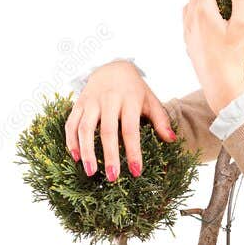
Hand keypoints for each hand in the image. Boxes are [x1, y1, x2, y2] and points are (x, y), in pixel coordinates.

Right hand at [64, 59, 176, 181]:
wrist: (112, 66)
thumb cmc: (134, 89)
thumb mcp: (150, 100)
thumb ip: (161, 120)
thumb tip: (172, 140)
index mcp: (129, 100)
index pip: (131, 130)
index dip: (133, 152)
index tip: (136, 172)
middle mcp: (109, 99)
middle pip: (107, 131)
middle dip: (109, 156)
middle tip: (112, 178)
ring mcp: (91, 101)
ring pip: (85, 128)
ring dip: (86, 152)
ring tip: (90, 172)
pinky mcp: (79, 103)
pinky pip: (72, 123)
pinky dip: (71, 141)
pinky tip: (75, 157)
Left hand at [182, 0, 243, 114]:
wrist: (220, 86)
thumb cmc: (233, 57)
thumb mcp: (241, 25)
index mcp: (204, 11)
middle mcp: (191, 18)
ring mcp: (187, 31)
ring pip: (190, 2)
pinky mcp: (188, 42)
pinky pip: (187, 15)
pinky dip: (195, 5)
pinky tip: (203, 11)